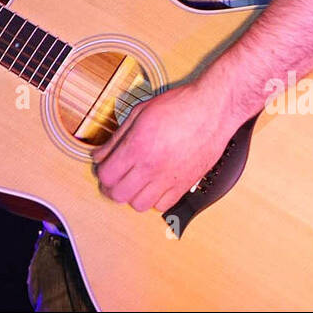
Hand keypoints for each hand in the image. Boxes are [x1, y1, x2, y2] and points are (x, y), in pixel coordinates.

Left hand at [91, 80, 238, 212]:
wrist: (212, 109)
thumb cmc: (180, 106)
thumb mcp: (139, 113)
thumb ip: (116, 138)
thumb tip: (100, 154)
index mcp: (137, 146)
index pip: (106, 175)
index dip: (101, 172)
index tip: (104, 167)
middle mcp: (152, 166)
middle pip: (118, 195)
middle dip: (112, 187)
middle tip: (115, 178)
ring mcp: (169, 178)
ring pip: (139, 205)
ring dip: (132, 196)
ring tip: (134, 182)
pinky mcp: (185, 184)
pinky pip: (163, 207)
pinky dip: (155, 200)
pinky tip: (154, 186)